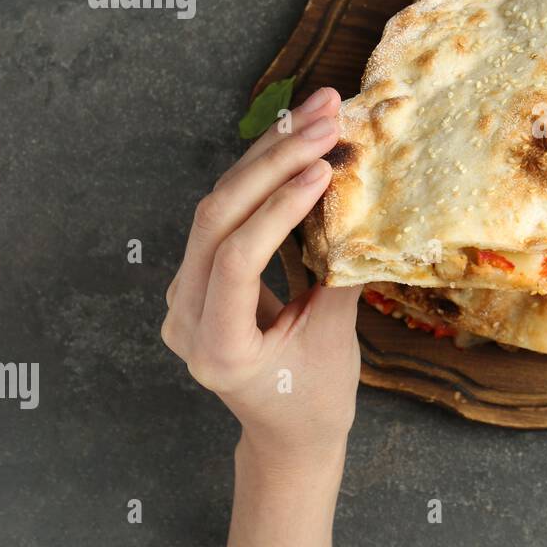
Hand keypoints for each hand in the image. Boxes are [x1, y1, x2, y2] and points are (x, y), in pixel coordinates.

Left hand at [161, 86, 361, 464]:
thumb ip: (337, 276)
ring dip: (269, 155)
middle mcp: (186, 316)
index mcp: (218, 348)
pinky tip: (298, 142)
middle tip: (323, 116)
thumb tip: (360, 206)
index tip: (323, 168)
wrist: (286, 434)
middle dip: (273, 160)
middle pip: (217, 218)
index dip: (277, 208)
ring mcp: (186, 294)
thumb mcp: (334, 343)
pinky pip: (227, 215)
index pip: (236, 260)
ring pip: (219, 206)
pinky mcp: (200, 276)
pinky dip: (265, 176)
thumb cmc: (316, 400)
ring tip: (317, 111)